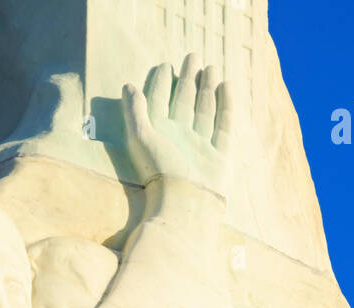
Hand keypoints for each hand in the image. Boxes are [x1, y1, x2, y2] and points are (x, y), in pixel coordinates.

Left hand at [123, 54, 233, 198]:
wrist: (184, 205)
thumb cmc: (159, 173)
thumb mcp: (140, 138)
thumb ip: (134, 111)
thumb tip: (127, 85)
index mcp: (159, 135)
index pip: (160, 103)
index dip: (161, 84)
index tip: (164, 65)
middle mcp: (180, 140)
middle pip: (184, 103)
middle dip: (188, 79)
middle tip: (192, 56)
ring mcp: (201, 148)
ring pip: (205, 111)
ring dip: (207, 88)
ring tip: (210, 67)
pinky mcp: (219, 156)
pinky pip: (223, 126)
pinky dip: (226, 106)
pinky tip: (226, 87)